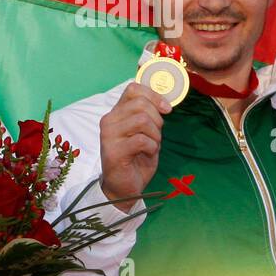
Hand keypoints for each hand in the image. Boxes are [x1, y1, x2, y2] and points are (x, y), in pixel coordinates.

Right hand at [100, 82, 171, 211]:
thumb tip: (165, 102)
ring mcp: (109, 136)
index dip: (154, 95)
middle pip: (140, 104)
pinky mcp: (114, 151)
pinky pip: (142, 140)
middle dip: (157, 119)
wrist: (124, 187)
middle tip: (156, 134)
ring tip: (152, 145)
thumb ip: (148, 115)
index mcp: (116, 113)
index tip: (166, 109)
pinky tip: (147, 154)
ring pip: (142, 120)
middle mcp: (109, 120)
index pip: (133, 89)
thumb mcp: (144, 132)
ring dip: (155, 134)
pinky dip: (152, 147)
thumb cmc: (136, 158)